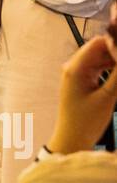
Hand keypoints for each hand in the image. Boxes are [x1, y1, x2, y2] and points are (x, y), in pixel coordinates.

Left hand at [49, 34, 116, 155]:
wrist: (71, 140)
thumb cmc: (86, 122)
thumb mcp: (107, 98)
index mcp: (75, 68)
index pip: (99, 42)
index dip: (116, 43)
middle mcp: (73, 67)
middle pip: (100, 49)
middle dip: (116, 52)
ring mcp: (77, 73)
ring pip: (101, 58)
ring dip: (115, 60)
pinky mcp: (81, 80)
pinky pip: (98, 67)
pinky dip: (110, 68)